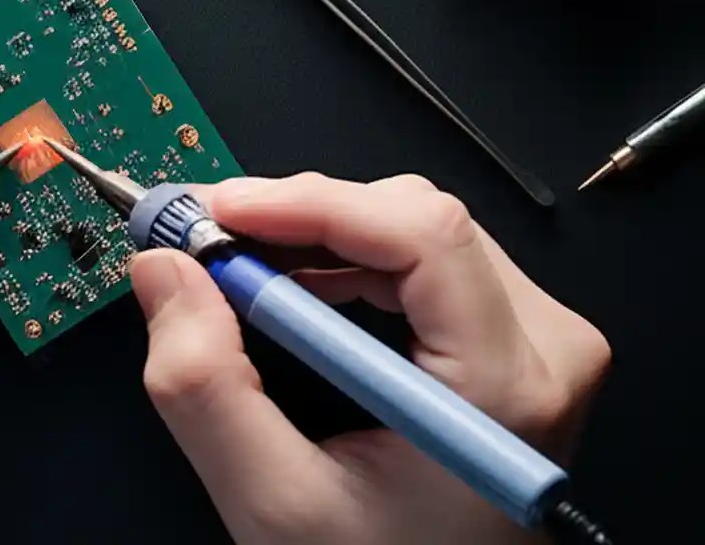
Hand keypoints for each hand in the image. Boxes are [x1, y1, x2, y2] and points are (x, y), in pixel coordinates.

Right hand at [129, 174, 610, 544]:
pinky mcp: (513, 342)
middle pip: (414, 220)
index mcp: (506, 387)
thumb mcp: (275, 504)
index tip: (218, 212)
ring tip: (234, 263)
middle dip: (297, 218)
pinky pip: (423, 261)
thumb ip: (206, 388)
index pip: (421, 234)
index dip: (310, 205)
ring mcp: (537, 340)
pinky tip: (289, 283)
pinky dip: (344, 260)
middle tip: (204, 237)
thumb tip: (164, 271)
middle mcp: (545, 346)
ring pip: (413, 229)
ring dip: (315, 236)